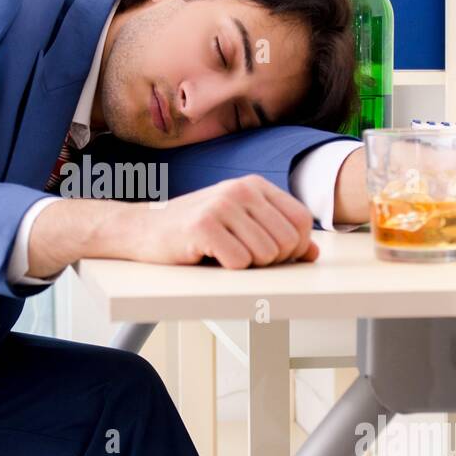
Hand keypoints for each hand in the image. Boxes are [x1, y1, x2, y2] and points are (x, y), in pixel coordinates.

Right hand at [124, 175, 319, 268]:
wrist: (141, 230)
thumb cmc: (193, 231)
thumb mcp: (240, 226)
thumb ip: (276, 234)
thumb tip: (314, 253)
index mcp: (254, 185)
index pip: (302, 221)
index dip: (295, 248)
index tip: (272, 255)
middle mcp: (241, 190)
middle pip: (288, 241)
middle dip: (272, 261)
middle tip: (243, 258)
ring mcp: (222, 206)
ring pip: (266, 255)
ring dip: (248, 267)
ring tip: (223, 255)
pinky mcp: (203, 226)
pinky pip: (239, 263)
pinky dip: (227, 270)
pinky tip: (209, 256)